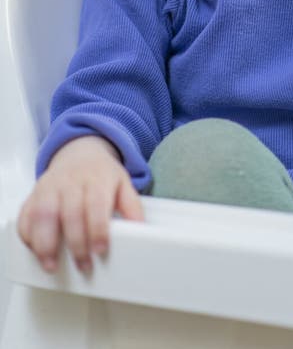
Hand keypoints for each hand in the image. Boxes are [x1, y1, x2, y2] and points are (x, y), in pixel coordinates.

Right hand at [18, 135, 143, 273]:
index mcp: (97, 180)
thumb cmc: (101, 173)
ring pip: (43, 214)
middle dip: (75, 244)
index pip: (96, 205)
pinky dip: (27, 234)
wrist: (79, 152)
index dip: (98, 229)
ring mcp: (50, 187)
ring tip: (51, 264)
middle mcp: (71, 182)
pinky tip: (35, 249)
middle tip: (83, 265)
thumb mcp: (123, 183)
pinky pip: (25, 214)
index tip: (101, 250)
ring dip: (45, 243)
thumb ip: (132, 206)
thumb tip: (142, 228)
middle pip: (70, 213)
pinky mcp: (34, 194)